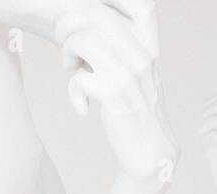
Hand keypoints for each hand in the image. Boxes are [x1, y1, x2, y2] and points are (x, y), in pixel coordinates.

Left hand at [54, 0, 177, 184]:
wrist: (151, 155)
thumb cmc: (135, 117)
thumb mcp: (132, 79)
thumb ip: (117, 54)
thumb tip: (86, 31)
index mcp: (145, 50)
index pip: (118, 10)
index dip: (88, 13)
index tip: (74, 31)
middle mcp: (141, 58)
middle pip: (97, 16)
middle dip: (69, 26)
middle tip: (65, 48)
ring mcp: (130, 76)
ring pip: (84, 40)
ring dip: (69, 54)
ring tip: (72, 72)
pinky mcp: (116, 96)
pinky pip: (79, 78)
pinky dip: (74, 92)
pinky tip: (83, 109)